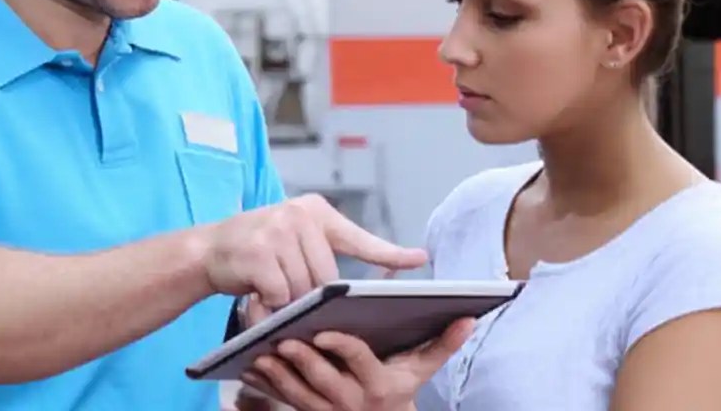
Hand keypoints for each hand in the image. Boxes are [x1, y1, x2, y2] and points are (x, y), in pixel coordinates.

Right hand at [200, 194, 427, 308]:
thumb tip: (350, 289)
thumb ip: (320, 253)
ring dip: (288, 301)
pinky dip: (269, 304)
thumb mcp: (292, 240)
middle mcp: (298, 214)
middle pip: (328, 277)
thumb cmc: (257, 252)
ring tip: (268, 289)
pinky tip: (256, 293)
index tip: (419, 259)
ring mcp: (277, 230)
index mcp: (315, 211)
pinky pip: (279, 294)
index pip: (359, 238)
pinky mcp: (259, 252)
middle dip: (311, 295)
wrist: (208, 249)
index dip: (390, 253)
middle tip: (286, 290)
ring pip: (304, 289)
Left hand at [242, 318, 474, 410]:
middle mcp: (353, 402)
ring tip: (260, 351)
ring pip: (299, 394)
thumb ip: (444, 343)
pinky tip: (251, 365)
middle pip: (323, 380)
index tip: (322, 330)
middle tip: (282, 338)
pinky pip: (285, 401)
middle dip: (302, 361)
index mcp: (380, 384)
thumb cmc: (402, 386)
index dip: (340, 346)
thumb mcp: (424, 368)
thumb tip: (469, 318)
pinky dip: (267, 385)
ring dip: (278, 374)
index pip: (358, 361)